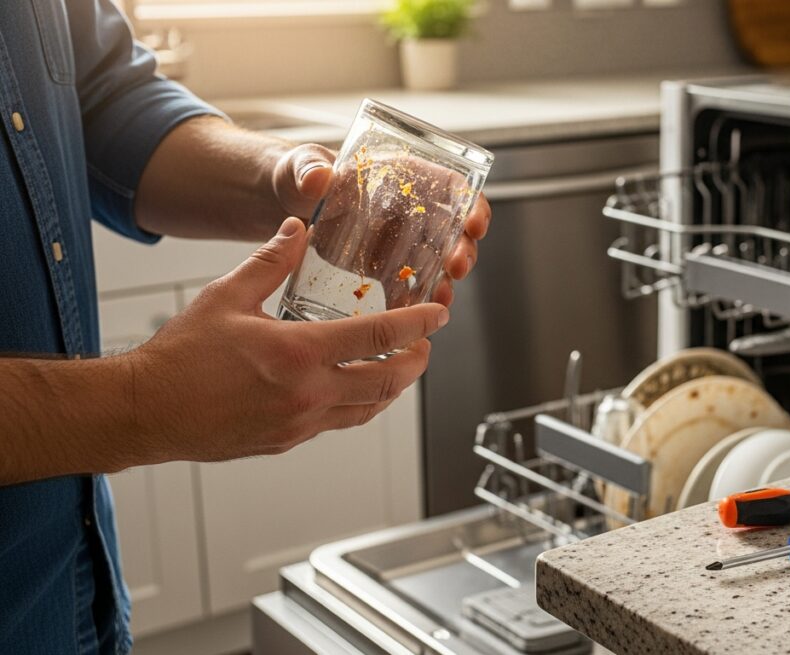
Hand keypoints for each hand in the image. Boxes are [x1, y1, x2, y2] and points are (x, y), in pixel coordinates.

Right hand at [129, 217, 447, 461]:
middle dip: (417, 361)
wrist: (145, 411)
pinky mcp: (288, 441)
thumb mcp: (226, 297)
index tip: (438, 314)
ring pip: (369, 409)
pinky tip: (356, 387)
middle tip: (426, 344)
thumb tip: (298, 229)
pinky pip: (340, 423)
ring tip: (401, 365)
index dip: (418, 324)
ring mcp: (301, 424)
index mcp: (298, 353)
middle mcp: (308, 394)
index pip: (378, 337)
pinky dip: (359, 404)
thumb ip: (270, 262)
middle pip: (388, 382)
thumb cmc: (179, 358)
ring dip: (393, 387)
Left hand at [270, 144, 491, 306]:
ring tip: (440, 300)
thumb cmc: (299, 176)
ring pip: (436, 264)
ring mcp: (400, 242)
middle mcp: (410, 211)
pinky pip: (406, 288)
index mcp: (402, 176)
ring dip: (444, 282)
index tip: (474, 225)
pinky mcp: (383, 268)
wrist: (282, 206)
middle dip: (462, 251)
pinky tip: (410, 317)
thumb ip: (309, 169)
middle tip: (457, 268)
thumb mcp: (303, 166)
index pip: (451, 188)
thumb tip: (316, 177)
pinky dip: (411, 305)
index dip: (472, 205)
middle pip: (453, 230)